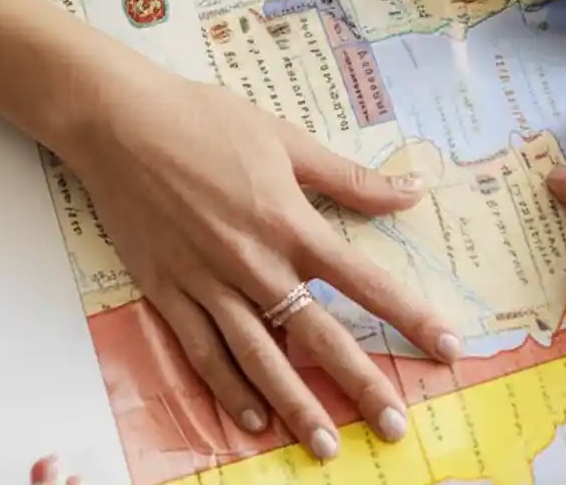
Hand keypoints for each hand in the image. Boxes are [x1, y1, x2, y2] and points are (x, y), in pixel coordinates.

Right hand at [65, 75, 460, 458]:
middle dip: (360, 383)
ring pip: (258, 358)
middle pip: (317, 335)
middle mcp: (254, 263)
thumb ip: (352, 178)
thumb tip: (414, 188)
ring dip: (295, 405)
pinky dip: (227, 389)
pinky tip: (252, 420)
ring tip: (325, 444)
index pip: (365, 281)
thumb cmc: (206, 120)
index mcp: (291, 224)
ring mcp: (207, 283)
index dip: (410, 317)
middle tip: (394, 426)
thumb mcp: (288, 141)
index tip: (447, 347)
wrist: (118, 121)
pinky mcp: (166, 291)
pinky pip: (201, 352)